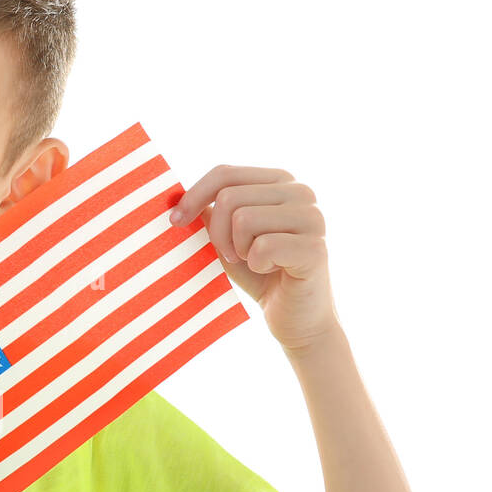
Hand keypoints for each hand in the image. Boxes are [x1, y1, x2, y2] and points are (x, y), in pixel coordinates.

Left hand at [168, 165, 341, 354]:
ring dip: (239, 250)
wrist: (295, 318)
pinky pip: (262, 247)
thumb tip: (177, 196)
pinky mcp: (315, 247)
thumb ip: (211, 214)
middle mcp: (300, 192)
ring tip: (256, 261)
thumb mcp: (227, 239)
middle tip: (232, 256)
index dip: (194, 196)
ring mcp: (313, 217)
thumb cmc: (260, 275)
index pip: (225, 173)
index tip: (176, 222)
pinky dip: (257, 265)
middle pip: (229, 197)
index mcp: (279, 182)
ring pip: (243, 219)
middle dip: (218, 234)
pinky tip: (275, 271)